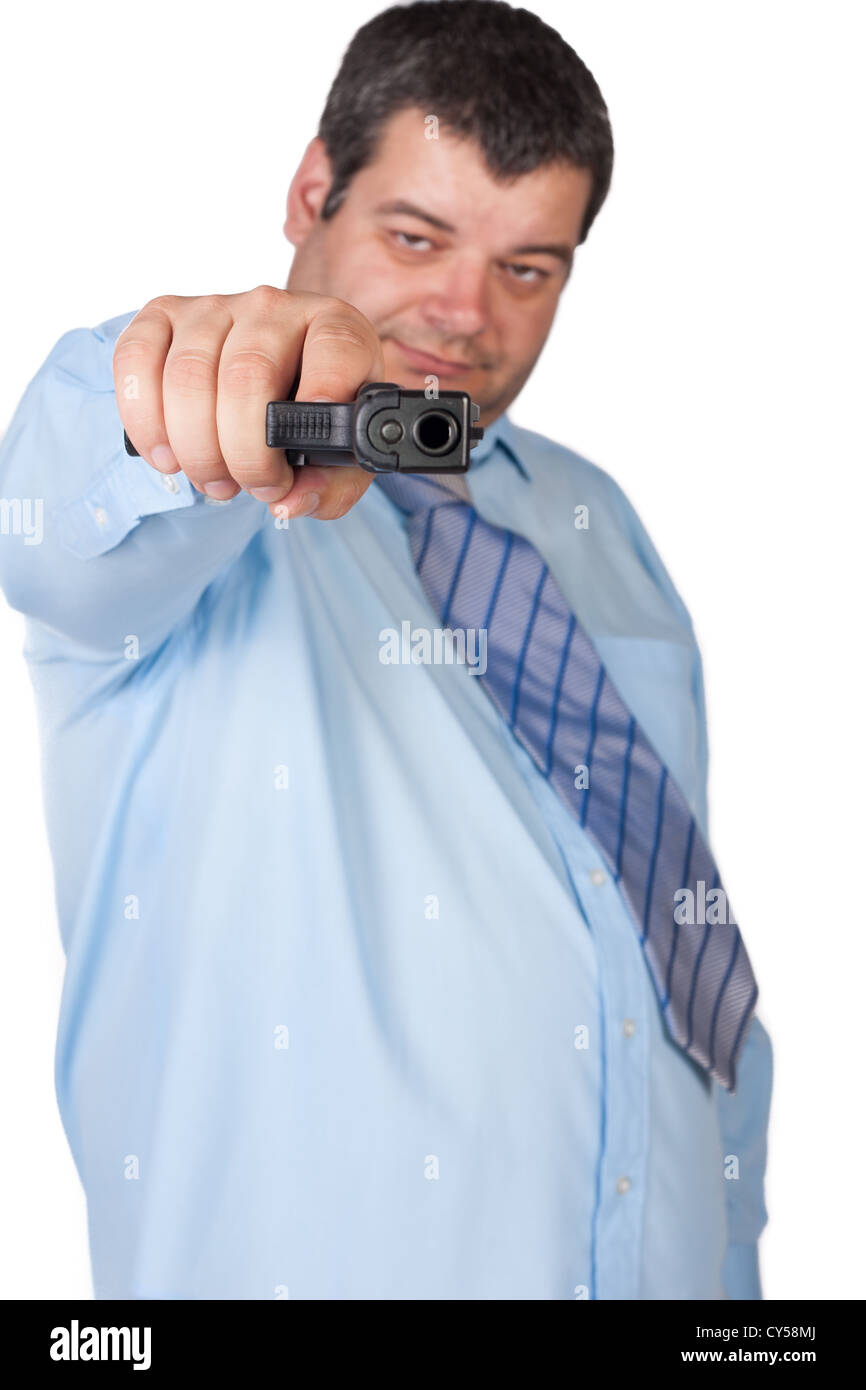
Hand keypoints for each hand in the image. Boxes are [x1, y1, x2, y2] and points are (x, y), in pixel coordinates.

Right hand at [113, 285, 384, 519]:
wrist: (278, 380)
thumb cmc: (314, 420)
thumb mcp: (344, 460)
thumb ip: (332, 486)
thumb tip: (288, 501)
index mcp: (337, 329)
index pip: (334, 347)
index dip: (320, 400)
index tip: (300, 460)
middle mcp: (275, 306)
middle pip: (245, 376)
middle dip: (244, 454)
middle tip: (253, 488)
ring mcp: (216, 306)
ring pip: (187, 376)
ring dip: (195, 449)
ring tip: (214, 481)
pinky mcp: (166, 314)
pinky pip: (136, 358)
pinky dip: (144, 418)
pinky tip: (165, 455)